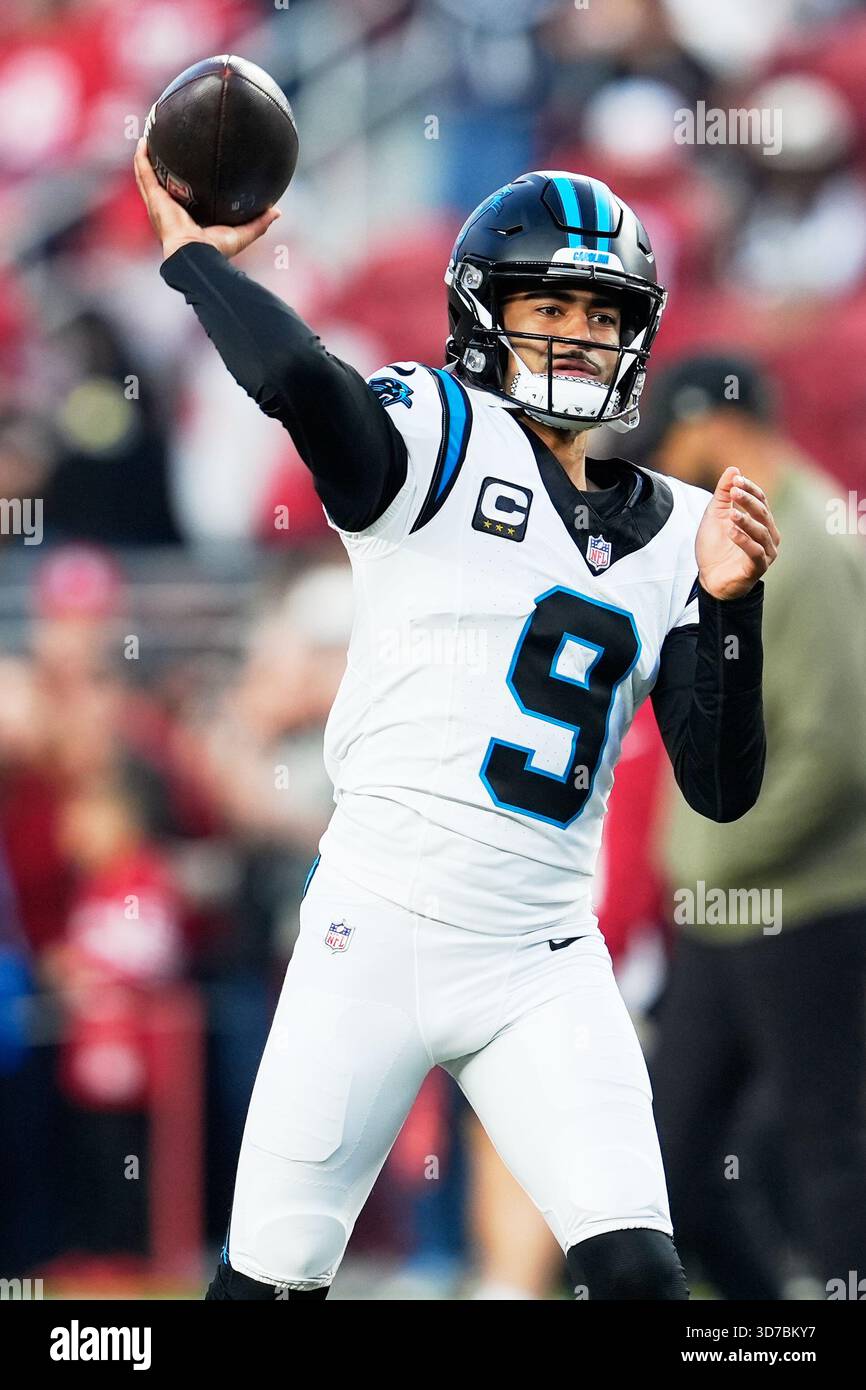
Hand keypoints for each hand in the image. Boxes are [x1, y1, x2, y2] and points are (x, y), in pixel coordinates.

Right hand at [133, 137, 279, 261]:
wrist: (196, 255)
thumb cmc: (215, 250)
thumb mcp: (241, 234)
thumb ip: (258, 223)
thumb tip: (277, 211)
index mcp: (185, 217)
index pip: (181, 196)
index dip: (180, 183)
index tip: (186, 167)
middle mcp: (169, 210)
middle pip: (159, 183)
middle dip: (158, 166)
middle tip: (161, 145)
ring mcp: (158, 204)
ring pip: (147, 176)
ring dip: (144, 158)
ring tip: (146, 137)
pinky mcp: (154, 199)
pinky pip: (144, 174)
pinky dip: (141, 158)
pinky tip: (142, 141)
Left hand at [696, 465, 780, 599]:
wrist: (709, 578)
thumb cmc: (715, 547)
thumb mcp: (716, 515)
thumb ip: (724, 494)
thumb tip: (733, 469)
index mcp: (761, 521)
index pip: (761, 499)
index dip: (749, 488)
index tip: (735, 479)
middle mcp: (768, 535)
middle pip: (763, 513)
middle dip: (748, 500)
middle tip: (734, 491)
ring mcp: (765, 552)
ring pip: (761, 532)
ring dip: (746, 521)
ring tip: (731, 514)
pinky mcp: (757, 568)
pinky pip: (755, 552)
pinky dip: (744, 541)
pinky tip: (731, 532)